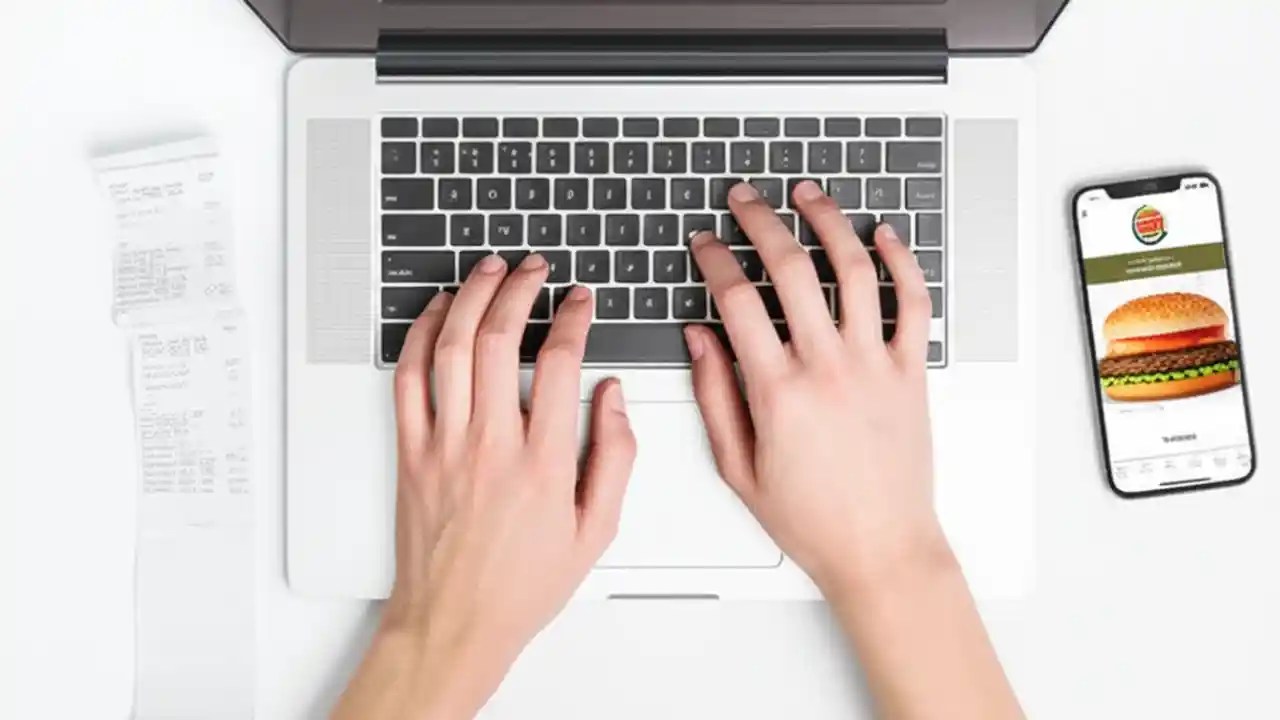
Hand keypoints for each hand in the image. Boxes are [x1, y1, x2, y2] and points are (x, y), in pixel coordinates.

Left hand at [334, 254, 635, 719]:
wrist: (454, 624)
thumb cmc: (522, 585)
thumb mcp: (596, 531)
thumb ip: (615, 457)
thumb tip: (612, 398)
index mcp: (544, 464)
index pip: (562, 363)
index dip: (573, 318)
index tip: (580, 301)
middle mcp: (491, 446)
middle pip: (501, 340)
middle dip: (519, 289)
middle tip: (533, 269)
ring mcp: (444, 446)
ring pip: (452, 348)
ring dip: (470, 298)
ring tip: (488, 271)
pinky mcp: (411, 453)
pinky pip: (408, 379)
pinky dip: (420, 336)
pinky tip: (437, 312)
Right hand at [686, 180, 942, 594]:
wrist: (881, 549)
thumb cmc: (812, 518)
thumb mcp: (738, 466)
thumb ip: (715, 396)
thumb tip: (700, 339)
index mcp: (778, 391)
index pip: (736, 300)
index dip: (715, 259)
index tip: (705, 242)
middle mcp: (828, 367)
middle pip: (789, 268)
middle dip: (760, 221)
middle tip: (744, 198)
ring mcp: (874, 364)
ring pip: (851, 270)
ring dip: (827, 222)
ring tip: (807, 195)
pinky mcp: (910, 372)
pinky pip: (912, 302)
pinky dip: (900, 261)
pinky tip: (883, 235)